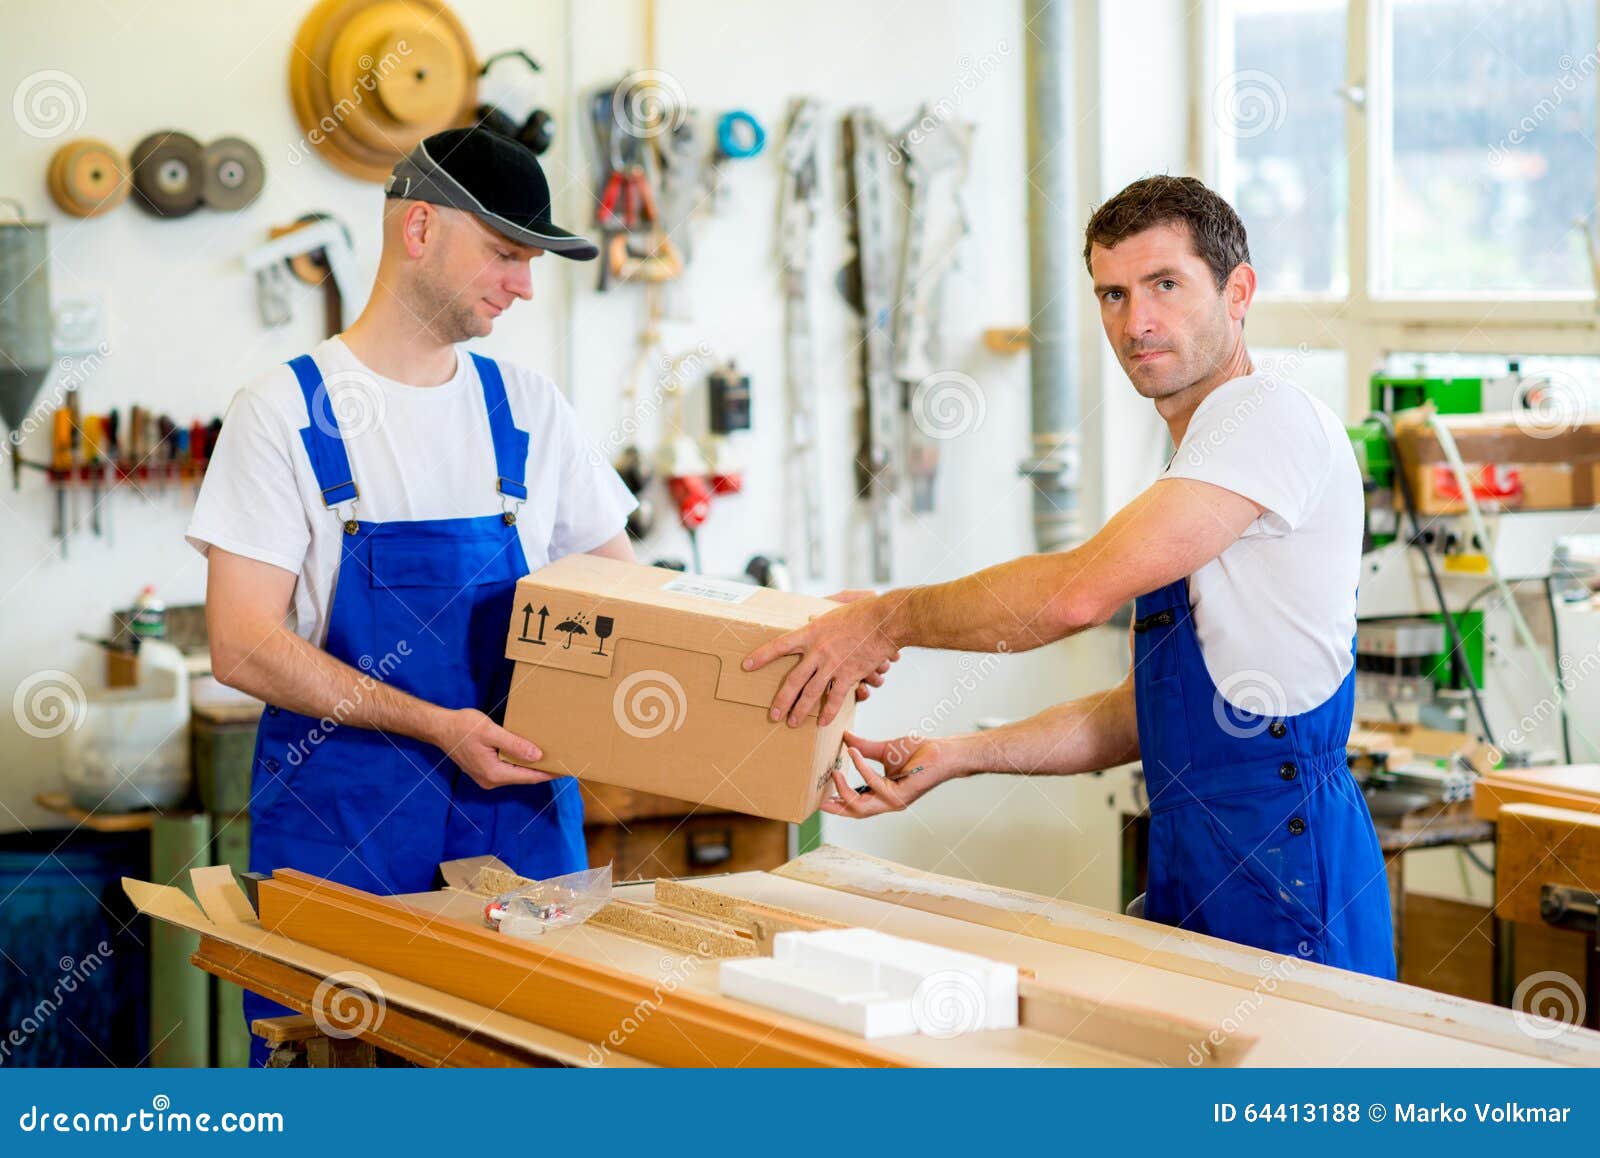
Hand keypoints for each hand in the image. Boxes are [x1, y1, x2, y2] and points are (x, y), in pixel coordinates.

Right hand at [428, 708, 556, 789]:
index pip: (528, 776)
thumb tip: (537, 756)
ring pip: (516, 774)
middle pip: (524, 777)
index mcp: (494, 773)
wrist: (439, 728)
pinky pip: (507, 769)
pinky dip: (520, 764)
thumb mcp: (491, 732)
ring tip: (550, 759)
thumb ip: (514, 745)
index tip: (565, 770)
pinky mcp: (484, 770)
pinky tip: (529, 754)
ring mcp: (486, 777)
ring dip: (531, 767)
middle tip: (563, 763)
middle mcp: (490, 780)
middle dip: (542, 771)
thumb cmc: (463, 727)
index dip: (548, 774)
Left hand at [743, 594, 901, 726]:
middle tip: (773, 715)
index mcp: (811, 633)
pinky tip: (822, 722)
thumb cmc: (862, 611)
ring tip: (792, 723)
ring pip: (811, 693)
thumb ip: (819, 618)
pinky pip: (836, 698)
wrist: (885, 621)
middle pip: (793, 680)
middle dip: (781, 700)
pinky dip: (829, 712)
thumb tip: (810, 618)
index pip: (779, 645)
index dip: (761, 656)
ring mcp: (833, 665)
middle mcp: (818, 651)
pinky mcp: (849, 674)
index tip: (746, 665)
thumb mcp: (834, 609)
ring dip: (800, 711)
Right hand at [820, 732, 963, 818]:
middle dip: (836, 807)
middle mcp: (887, 801)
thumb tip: (845, 737)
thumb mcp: (884, 749)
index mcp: (882, 793)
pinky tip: (853, 753)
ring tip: (833, 772)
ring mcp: (894, 800)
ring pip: (862, 805)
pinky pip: (874, 784)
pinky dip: (861, 768)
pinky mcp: (901, 794)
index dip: (838, 803)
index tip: (820, 796)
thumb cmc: (918, 752)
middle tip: (819, 800)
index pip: (856, 803)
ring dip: (844, 789)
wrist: (942, 752)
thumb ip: (863, 747)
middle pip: (855, 811)